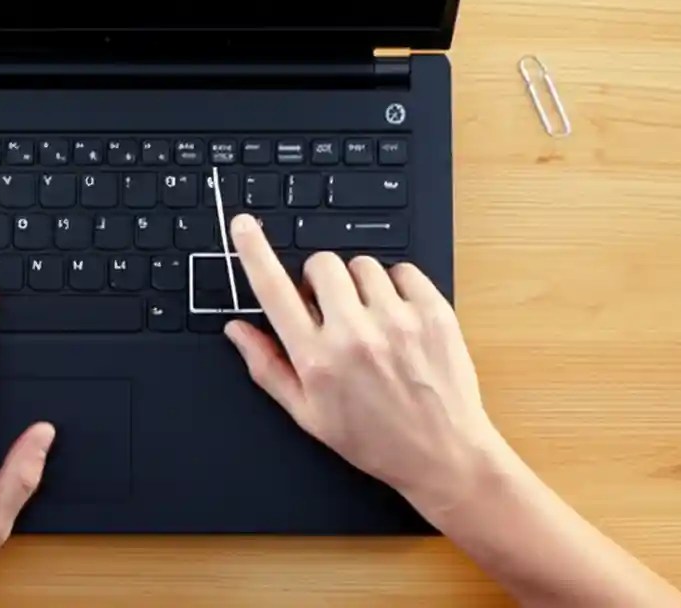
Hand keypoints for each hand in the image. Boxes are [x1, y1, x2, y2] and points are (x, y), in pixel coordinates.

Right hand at [224, 214, 507, 515]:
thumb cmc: (373, 439)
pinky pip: (403, 270)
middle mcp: (354, 335)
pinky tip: (396, 318)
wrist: (443, 454)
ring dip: (359, 284)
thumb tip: (236, 330)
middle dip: (319, 279)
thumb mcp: (308, 414)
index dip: (253, 252)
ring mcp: (397, 321)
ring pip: (362, 265)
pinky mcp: (434, 313)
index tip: (243, 226)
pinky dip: (396, 286)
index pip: (274, 290)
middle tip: (331, 309)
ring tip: (370, 320)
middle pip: (321, 263)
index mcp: (317, 359)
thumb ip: (268, 366)